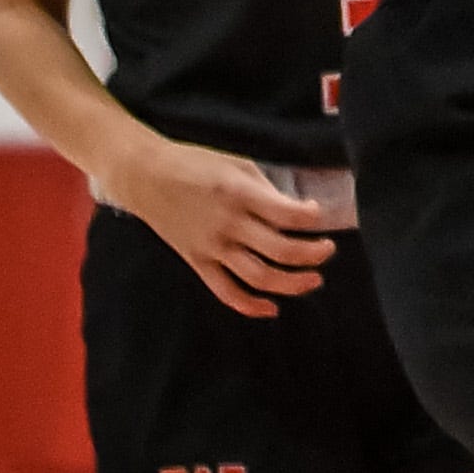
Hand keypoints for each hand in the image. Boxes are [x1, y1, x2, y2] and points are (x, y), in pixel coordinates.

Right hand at [114, 142, 342, 317]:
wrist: (145, 177)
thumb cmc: (194, 164)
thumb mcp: (236, 164)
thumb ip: (266, 190)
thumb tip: (296, 212)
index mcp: (239, 194)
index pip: (287, 215)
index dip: (312, 219)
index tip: (320, 216)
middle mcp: (228, 224)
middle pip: (280, 250)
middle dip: (312, 254)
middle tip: (327, 250)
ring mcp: (212, 247)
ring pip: (259, 277)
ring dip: (292, 284)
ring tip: (314, 279)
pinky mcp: (197, 262)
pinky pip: (226, 292)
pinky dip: (250, 306)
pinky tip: (272, 308)